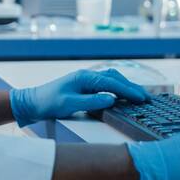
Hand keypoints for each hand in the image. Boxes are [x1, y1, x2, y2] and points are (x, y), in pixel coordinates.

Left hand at [10, 68, 148, 126]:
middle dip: (132, 87)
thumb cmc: (48, 103)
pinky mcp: (84, 86)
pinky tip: (123, 94)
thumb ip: (91, 102)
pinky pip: (105, 85)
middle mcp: (87, 76)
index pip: (112, 83)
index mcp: (85, 77)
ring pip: (112, 80)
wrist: (32, 102)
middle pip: (115, 78)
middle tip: (147, 98)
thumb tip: (111, 99)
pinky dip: (117, 88)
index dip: (128, 91)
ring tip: (139, 96)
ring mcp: (86, 80)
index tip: (141, 98)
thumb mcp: (69, 104)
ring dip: (126, 87)